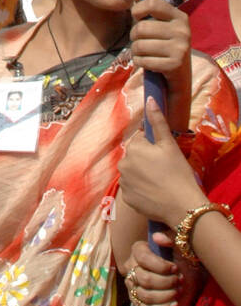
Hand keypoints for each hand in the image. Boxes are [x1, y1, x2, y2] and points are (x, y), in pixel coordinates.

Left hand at [119, 95, 203, 229]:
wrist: (183, 207)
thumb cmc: (178, 172)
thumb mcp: (169, 144)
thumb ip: (157, 120)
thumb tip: (150, 98)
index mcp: (132, 148)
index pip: (140, 140)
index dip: (153, 145)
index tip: (164, 155)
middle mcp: (123, 164)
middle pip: (135, 156)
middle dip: (146, 159)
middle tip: (164, 169)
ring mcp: (124, 183)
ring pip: (133, 172)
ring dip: (142, 174)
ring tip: (160, 182)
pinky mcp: (127, 199)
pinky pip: (132, 188)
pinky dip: (141, 189)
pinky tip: (154, 193)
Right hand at [124, 235, 197, 305]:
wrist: (182, 274)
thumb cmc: (177, 256)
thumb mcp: (176, 244)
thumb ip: (169, 237)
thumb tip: (158, 238)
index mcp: (138, 251)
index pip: (143, 258)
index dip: (160, 266)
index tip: (175, 268)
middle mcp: (131, 268)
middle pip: (145, 279)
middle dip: (166, 282)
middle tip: (179, 281)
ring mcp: (133, 286)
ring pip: (146, 295)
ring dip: (166, 295)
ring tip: (178, 291)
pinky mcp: (138, 303)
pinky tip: (173, 305)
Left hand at [129, 0, 190, 114]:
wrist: (178, 75)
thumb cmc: (163, 43)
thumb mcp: (156, 22)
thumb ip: (143, 2)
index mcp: (179, 16)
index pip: (152, 3)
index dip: (138, 9)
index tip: (136, 16)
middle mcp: (183, 30)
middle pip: (141, 27)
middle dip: (134, 36)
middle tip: (140, 40)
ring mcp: (181, 48)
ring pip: (139, 45)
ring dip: (135, 51)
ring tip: (144, 52)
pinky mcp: (174, 64)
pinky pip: (143, 60)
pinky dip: (140, 62)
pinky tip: (148, 63)